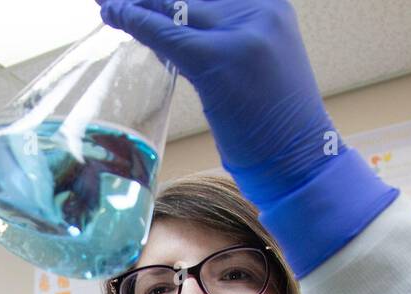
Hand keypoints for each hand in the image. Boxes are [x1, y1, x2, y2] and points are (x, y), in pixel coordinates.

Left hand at [97, 0, 397, 275]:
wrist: (302, 160)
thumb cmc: (276, 125)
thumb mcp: (258, 65)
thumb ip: (229, 41)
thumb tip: (182, 33)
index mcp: (270, 8)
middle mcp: (259, 11)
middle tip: (117, 1)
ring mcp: (242, 34)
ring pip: (174, 6)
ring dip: (135, 4)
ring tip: (108, 5)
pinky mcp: (219, 61)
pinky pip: (166, 33)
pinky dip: (134, 21)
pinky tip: (112, 14)